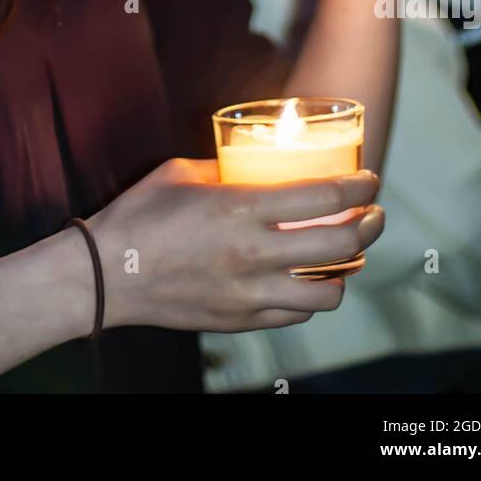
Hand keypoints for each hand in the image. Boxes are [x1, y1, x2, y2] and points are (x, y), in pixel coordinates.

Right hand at [87, 159, 382, 332]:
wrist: (107, 275)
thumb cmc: (139, 214)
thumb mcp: (182, 172)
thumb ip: (224, 168)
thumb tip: (250, 161)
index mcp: (242, 209)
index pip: (324, 199)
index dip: (358, 187)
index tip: (369, 178)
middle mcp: (254, 254)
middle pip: (340, 246)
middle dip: (369, 226)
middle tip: (372, 214)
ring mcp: (250, 293)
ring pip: (328, 292)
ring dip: (347, 270)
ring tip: (346, 253)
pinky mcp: (240, 319)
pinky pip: (296, 314)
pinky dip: (312, 297)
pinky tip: (309, 281)